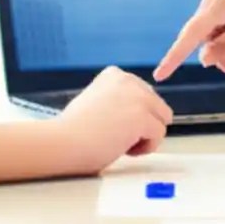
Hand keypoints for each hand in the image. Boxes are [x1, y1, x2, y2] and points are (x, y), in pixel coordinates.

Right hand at [55, 66, 173, 172]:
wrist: (62, 143)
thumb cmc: (72, 130)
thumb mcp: (96, 101)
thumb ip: (118, 100)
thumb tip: (138, 112)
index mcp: (116, 74)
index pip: (144, 95)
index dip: (132, 115)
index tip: (109, 124)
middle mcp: (129, 80)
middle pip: (157, 106)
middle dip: (142, 125)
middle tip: (115, 136)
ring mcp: (138, 97)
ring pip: (162, 120)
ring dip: (145, 136)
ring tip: (120, 142)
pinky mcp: (142, 117)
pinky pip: (159, 135)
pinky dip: (145, 148)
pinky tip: (123, 149)